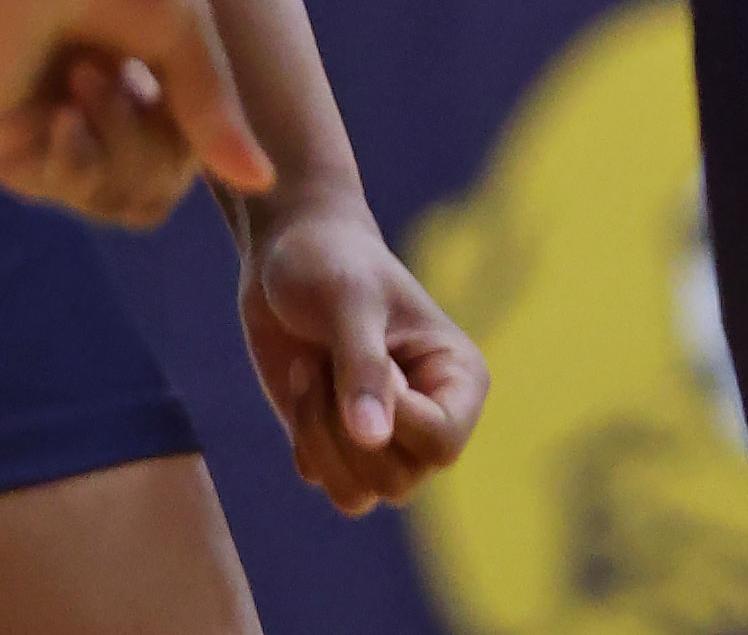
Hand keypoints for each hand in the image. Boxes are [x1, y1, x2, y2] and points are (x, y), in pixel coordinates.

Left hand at [0, 0, 275, 229]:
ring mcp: (33, 132)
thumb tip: (263, 181)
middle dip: (151, 151)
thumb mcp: (179, 35)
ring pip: (106, 198)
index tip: (169, 82)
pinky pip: (56, 187)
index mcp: (123, 89)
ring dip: (115, 146)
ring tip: (89, 74)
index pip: (171, 167)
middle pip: (143, 194)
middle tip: (133, 80)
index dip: (189, 145)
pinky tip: (64, 112)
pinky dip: (75, 159)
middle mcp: (77, 118)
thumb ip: (210, 111)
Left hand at [238, 188, 489, 513]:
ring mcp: (386, 438)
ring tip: (310, 373)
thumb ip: (362, 366)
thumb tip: (373, 441)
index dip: (393, 415)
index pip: (443, 444)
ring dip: (319, 436)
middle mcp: (431, 419)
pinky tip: (302, 384)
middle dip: (343, 427)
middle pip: (397, 481)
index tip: (362, 357)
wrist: (286, 253)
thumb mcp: (348, 299)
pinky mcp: (341, 445)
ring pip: (358, 493)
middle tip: (323, 361)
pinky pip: (323, 481)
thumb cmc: (331, 262)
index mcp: (460, 379)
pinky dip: (303, 438)